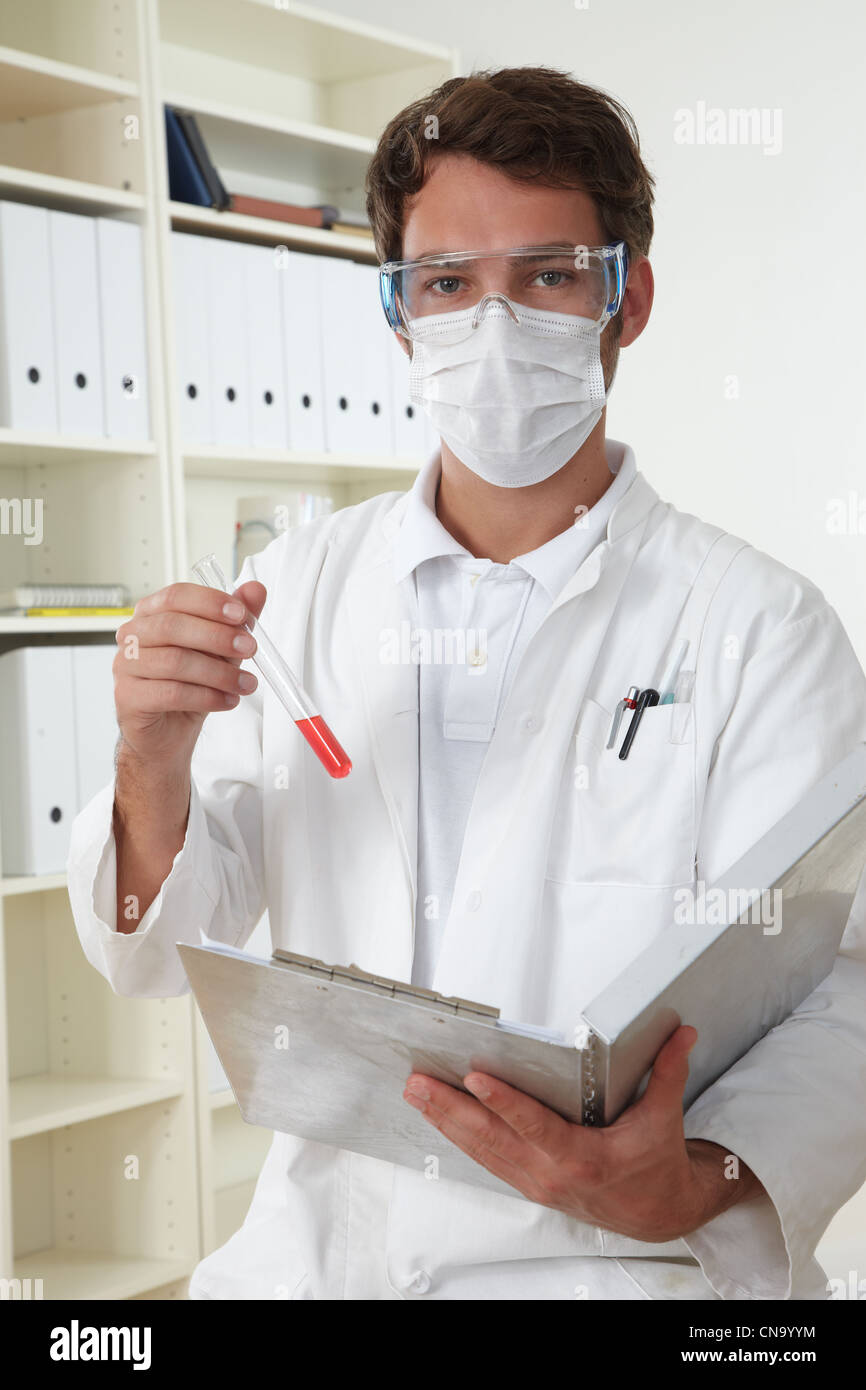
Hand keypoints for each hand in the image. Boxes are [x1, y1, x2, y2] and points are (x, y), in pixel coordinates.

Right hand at [114, 579, 265, 767]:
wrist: (169, 732)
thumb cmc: (190, 684)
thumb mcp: (220, 649)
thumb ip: (235, 619)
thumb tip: (256, 590)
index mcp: (151, 614)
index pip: (176, 596)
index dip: (210, 603)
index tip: (242, 616)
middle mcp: (133, 635)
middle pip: (173, 625)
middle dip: (218, 637)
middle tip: (250, 649)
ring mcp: (125, 666)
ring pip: (175, 661)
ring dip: (218, 672)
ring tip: (245, 683)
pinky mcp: (127, 697)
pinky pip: (171, 693)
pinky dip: (206, 697)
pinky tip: (227, 701)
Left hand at [403, 1025, 760, 1241]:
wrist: (658, 1214)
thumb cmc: (656, 1167)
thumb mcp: (664, 1118)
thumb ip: (668, 1072)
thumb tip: (681, 1033)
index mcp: (584, 1159)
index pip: (534, 1126)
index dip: (502, 1102)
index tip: (474, 1078)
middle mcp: (552, 1175)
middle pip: (491, 1139)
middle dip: (450, 1110)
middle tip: (419, 1083)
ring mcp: (536, 1183)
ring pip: (481, 1151)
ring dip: (446, 1122)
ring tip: (417, 1093)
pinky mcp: (529, 1184)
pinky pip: (487, 1160)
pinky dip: (460, 1138)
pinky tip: (440, 1118)